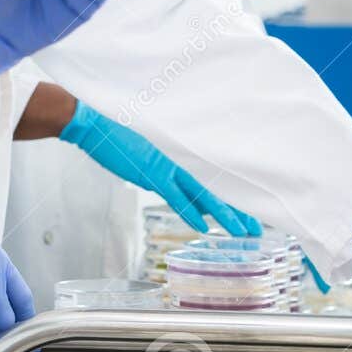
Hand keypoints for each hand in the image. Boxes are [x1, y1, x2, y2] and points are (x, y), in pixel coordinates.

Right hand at [59, 102, 260, 236]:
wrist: (95, 120)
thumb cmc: (116, 128)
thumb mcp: (145, 141)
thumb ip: (162, 157)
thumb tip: (172, 176)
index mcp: (180, 150)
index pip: (211, 176)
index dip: (229, 194)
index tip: (246, 209)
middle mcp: (180, 158)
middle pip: (215, 187)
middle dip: (236, 209)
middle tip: (256, 228)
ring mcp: (167, 165)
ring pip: (203, 194)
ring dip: (223, 214)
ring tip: (242, 232)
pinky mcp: (152, 173)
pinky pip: (176, 197)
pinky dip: (190, 212)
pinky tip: (204, 228)